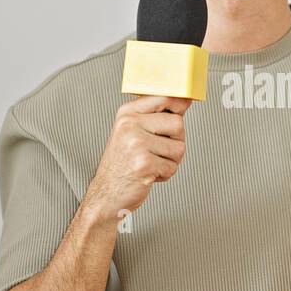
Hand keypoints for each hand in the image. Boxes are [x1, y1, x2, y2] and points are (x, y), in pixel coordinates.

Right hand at [84, 95, 190, 217]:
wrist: (107, 194)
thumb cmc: (122, 164)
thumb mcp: (132, 132)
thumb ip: (157, 115)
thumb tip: (183, 101)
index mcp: (127, 113)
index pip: (165, 97)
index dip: (179, 105)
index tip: (182, 108)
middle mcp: (129, 125)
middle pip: (178, 124)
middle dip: (175, 141)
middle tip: (155, 151)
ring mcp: (136, 144)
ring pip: (179, 147)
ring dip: (170, 161)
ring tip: (150, 163)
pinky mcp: (143, 164)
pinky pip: (172, 166)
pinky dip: (165, 174)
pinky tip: (148, 173)